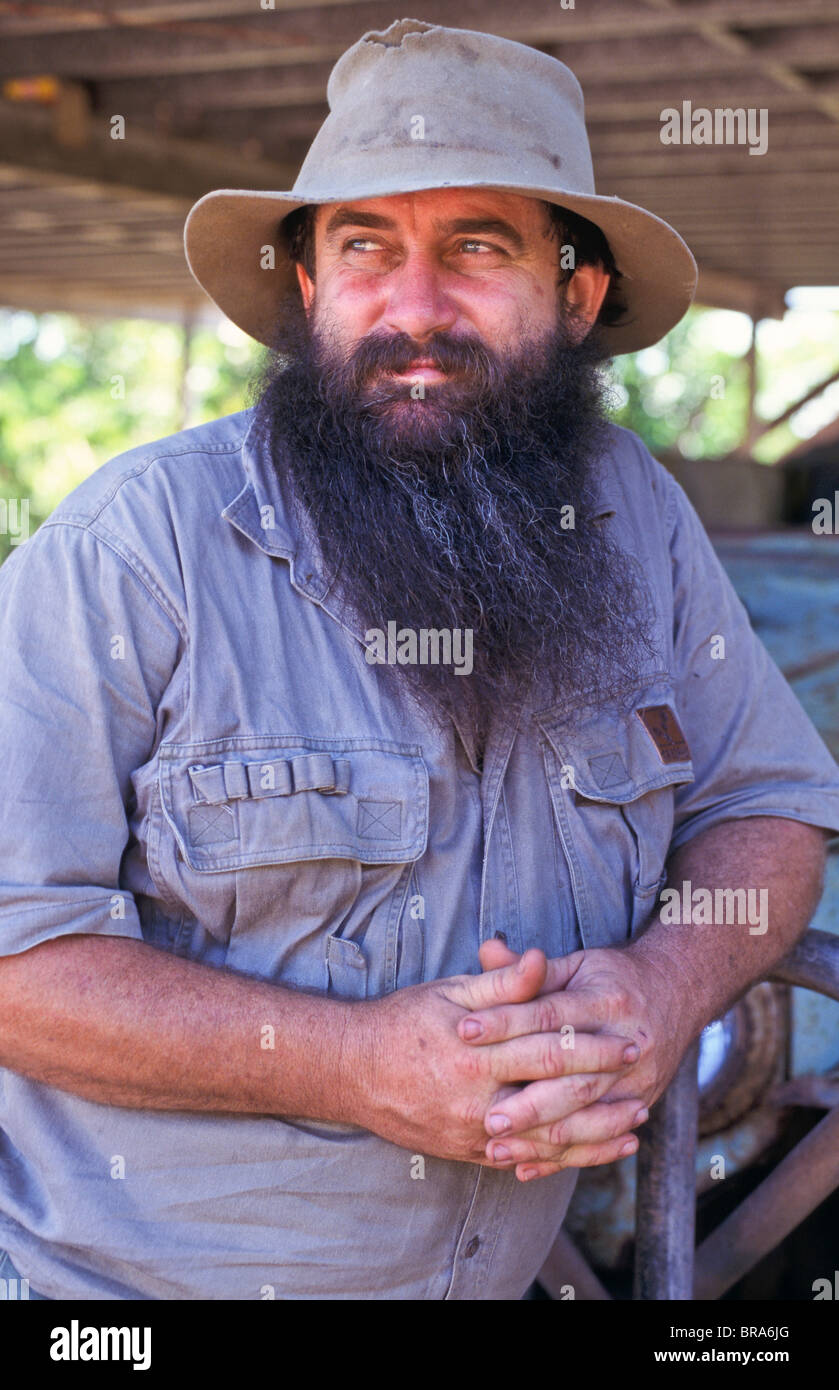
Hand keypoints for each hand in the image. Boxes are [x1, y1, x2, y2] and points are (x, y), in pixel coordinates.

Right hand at [347, 948, 638, 1167]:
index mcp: (475, 1054)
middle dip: (604, 1093)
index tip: (627, 1040)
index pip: (547, 1052)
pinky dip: (561, 1160)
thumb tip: (540, 959)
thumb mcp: (449, 991)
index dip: (591, 1048)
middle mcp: (476, 1100)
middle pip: (555, 1101)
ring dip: (594, 1137)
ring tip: (632, 1128)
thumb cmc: (403, 1022)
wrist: (352, 1070)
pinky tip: (590, 1154)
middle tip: (643, 1082)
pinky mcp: (467, 1154)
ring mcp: (471, 1134)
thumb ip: (501, 984)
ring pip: (545, 1142)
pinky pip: (523, 1162)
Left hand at [458, 939, 690, 1179]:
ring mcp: (638, 1080)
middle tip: (485, 1116)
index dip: (506, 1022)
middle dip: (527, 1101)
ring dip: (540, 1138)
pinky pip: (598, 1140)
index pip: (550, 1015)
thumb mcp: (575, 965)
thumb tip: (485, 949)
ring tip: (495, 1147)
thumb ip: (528, 969)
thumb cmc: (610, 978)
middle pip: (573, 1078)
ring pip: (586, 1118)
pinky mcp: (639, 1104)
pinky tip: (525, 1167)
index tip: (465, 1033)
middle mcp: (627, 1042)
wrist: (676, 993)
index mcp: (607, 999)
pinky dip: (561, 1158)